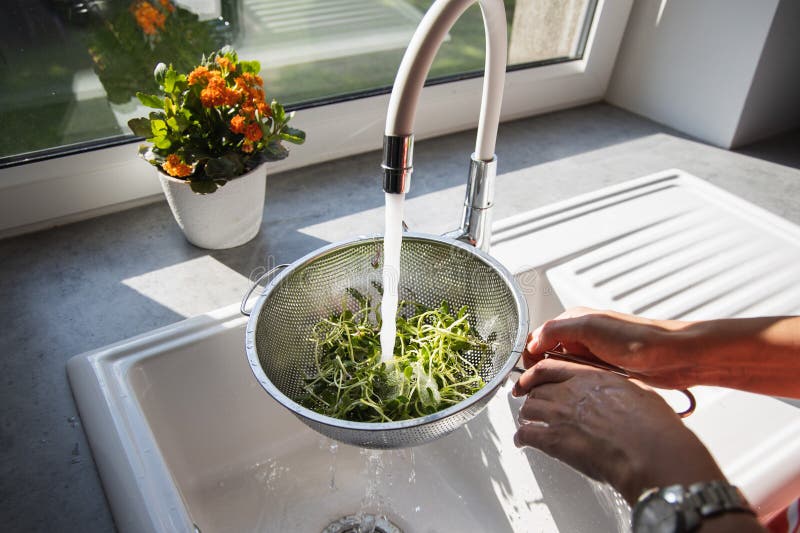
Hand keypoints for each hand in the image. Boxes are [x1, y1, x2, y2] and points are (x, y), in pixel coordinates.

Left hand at [513, 358, 723, 503]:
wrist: (649, 453)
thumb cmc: (652, 426)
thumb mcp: (637, 391)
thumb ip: (617, 388)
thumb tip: (618, 392)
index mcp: (589, 377)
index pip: (549, 368)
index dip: (534, 374)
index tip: (530, 379)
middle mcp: (570, 393)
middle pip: (537, 390)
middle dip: (534, 398)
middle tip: (534, 405)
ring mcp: (559, 416)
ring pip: (528, 410)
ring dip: (527, 417)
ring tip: (530, 422)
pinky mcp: (555, 441)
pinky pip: (526, 435)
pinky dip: (521, 438)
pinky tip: (522, 442)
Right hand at [519, 307, 694, 390]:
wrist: (675, 357)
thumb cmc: (640, 339)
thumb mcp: (590, 327)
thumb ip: (557, 330)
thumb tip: (533, 340)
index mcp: (574, 321)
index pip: (538, 338)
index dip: (530, 356)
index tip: (528, 373)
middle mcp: (581, 338)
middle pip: (548, 357)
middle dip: (543, 372)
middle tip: (544, 386)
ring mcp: (592, 357)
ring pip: (564, 372)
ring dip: (562, 381)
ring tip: (566, 389)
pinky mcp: (604, 373)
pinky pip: (581, 382)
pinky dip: (578, 388)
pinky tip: (583, 393)